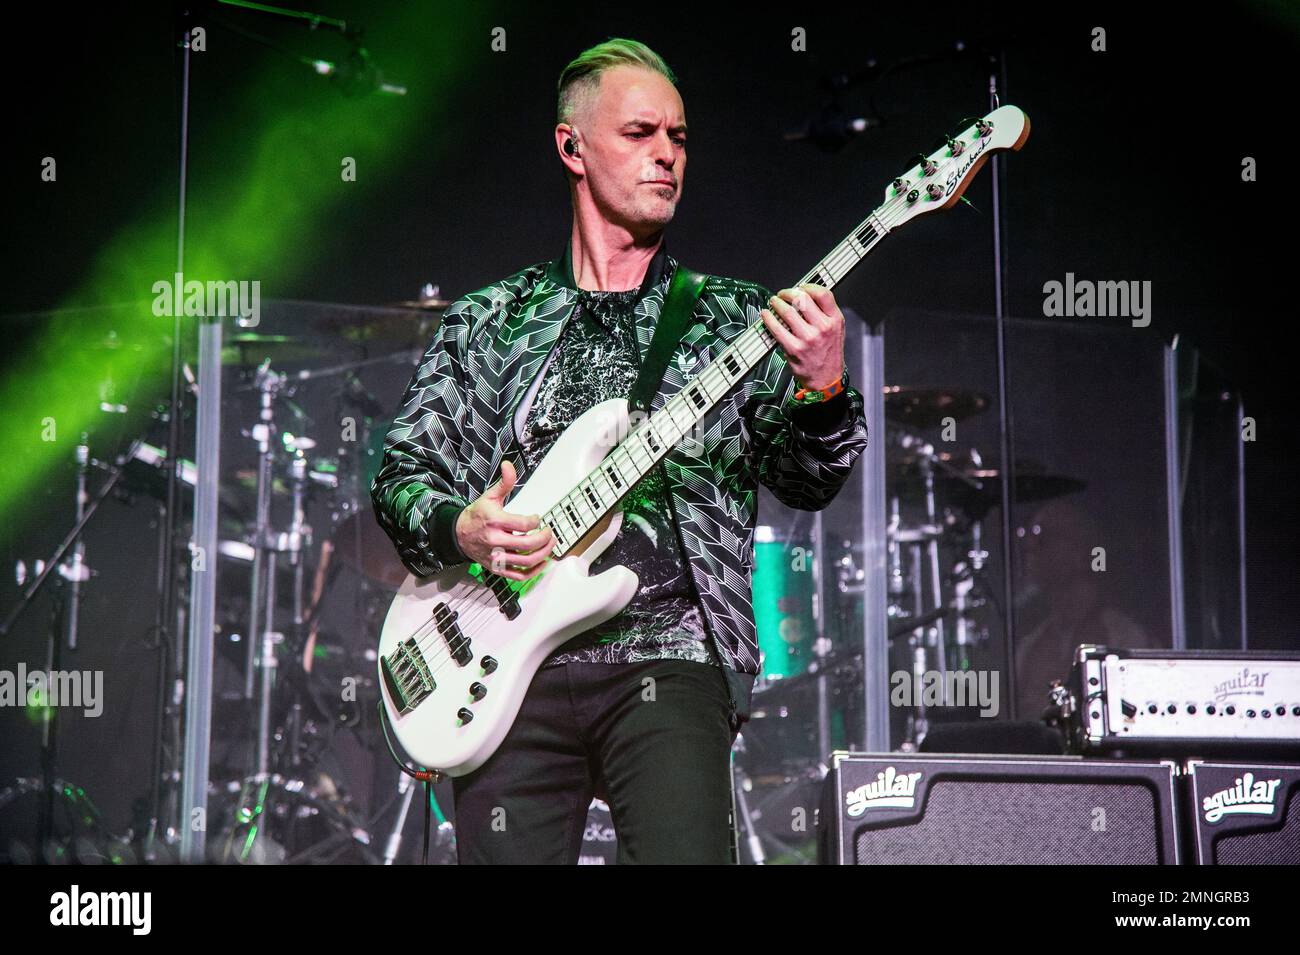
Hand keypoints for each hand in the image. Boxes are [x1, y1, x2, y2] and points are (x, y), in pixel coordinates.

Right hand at [454, 459, 553, 580]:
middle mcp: (495, 541)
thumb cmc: (476, 516)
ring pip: (526, 561)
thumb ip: (504, 482)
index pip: (524, 525)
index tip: (536, 518)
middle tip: (549, 533)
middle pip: (528, 545)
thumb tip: (509, 466)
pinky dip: (534, 571)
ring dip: (543, 554)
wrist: (458, 535)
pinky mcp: (498, 568)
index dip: (536, 521)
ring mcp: (496, 557)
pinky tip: (541, 562)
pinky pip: (518, 575)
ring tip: (550, 546)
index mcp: (495, 522)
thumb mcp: (489, 496)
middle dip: (544, 539)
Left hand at [760, 283, 846, 390]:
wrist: (826, 379)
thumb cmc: (829, 353)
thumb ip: (825, 313)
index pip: (823, 294)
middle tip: (782, 294)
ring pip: (787, 311)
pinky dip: (768, 318)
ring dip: (776, 303)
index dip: (809, 286)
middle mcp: (823, 328)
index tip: (800, 287)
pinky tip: (766, 315)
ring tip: (773, 302)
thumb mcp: (836, 330)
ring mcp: (808, 338)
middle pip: (803, 299)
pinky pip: (777, 328)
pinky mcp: (794, 348)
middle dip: (788, 292)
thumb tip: (805, 295)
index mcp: (835, 320)